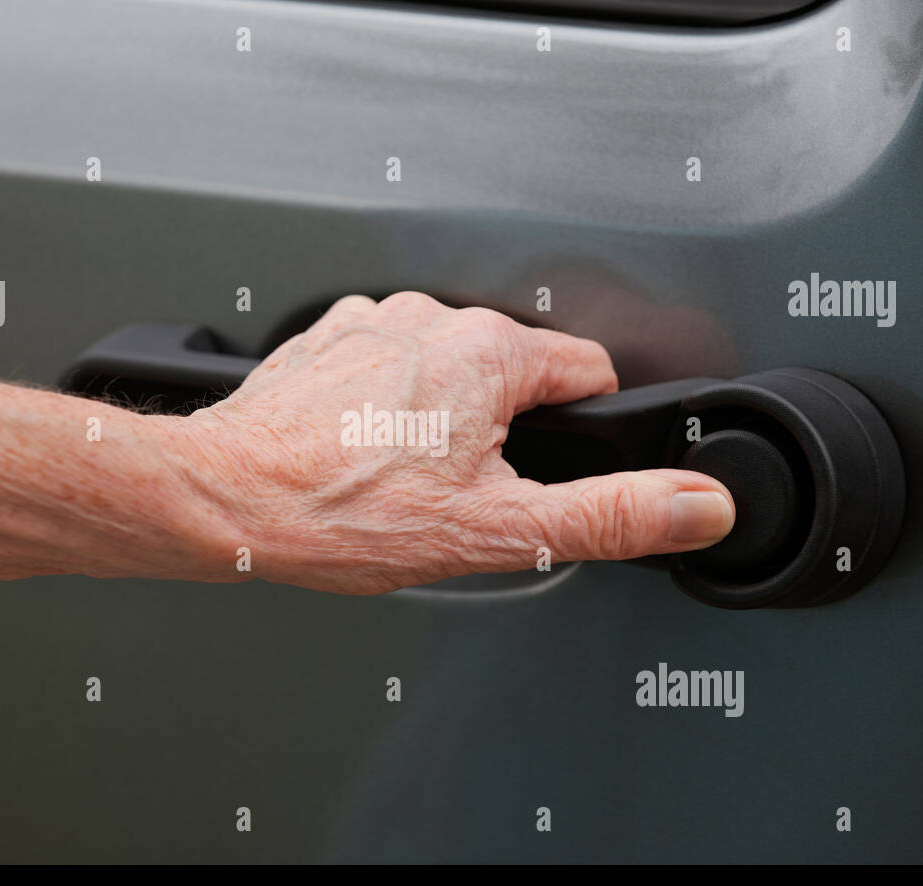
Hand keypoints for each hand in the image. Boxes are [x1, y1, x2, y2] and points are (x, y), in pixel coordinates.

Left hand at [174, 292, 734, 593]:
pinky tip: (363, 450)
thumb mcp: (497, 530)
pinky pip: (391, 365)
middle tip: (459, 490)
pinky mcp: (330, 339)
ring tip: (402, 474)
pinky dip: (390, 403)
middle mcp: (432, 317)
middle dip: (507, 430)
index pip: (590, 373)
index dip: (582, 433)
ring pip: (451, 368)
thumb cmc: (340, 513)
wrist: (226, 501)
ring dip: (446, 415)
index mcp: (489, 352)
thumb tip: (696, 504)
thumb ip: (610, 514)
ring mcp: (374, 322)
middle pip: (516, 372)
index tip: (540, 473)